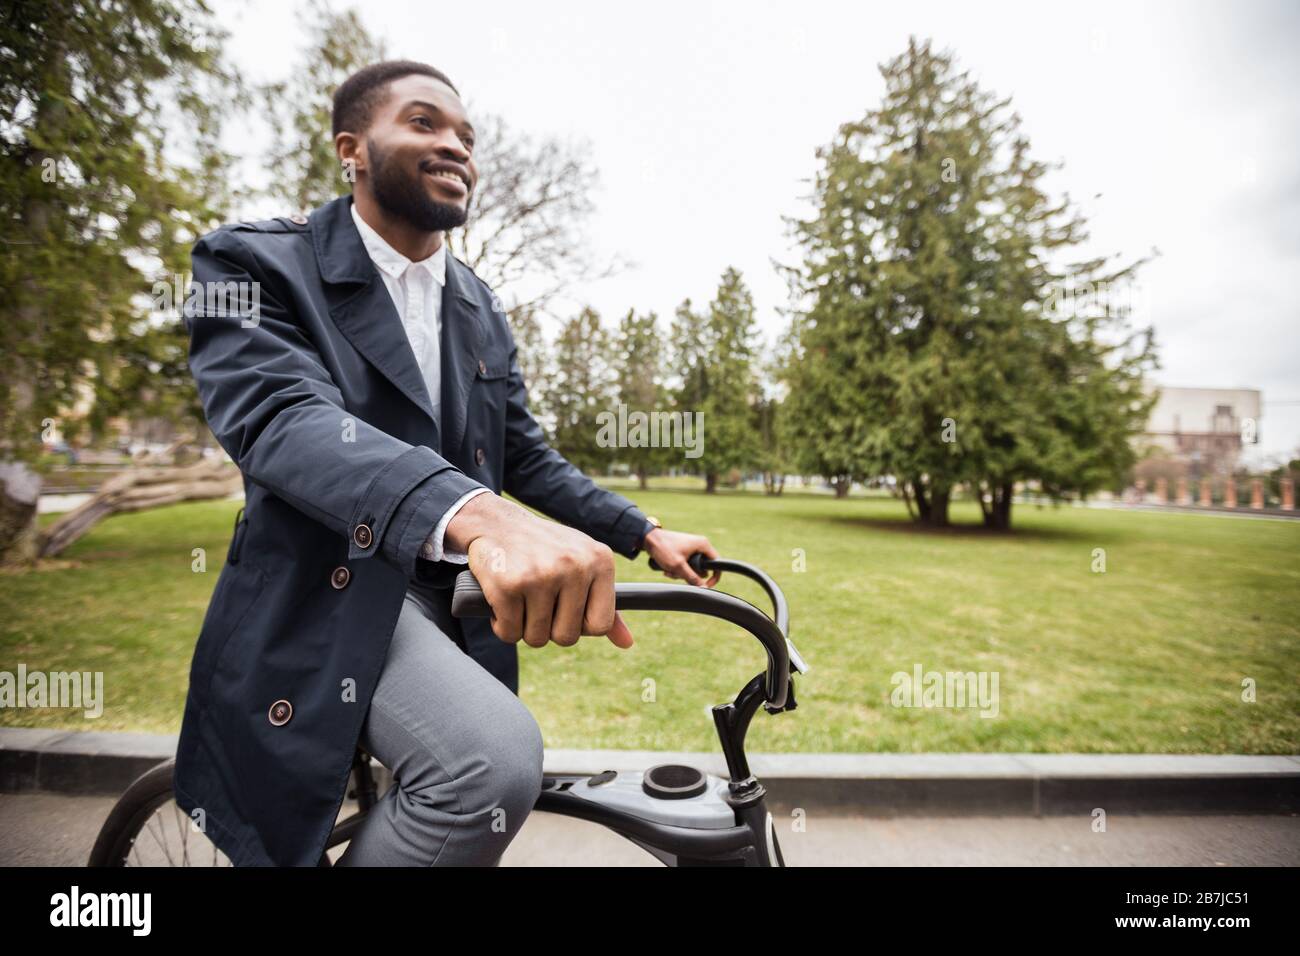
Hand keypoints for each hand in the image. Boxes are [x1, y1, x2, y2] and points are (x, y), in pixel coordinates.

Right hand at [446, 493, 633, 649]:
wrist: (496, 524)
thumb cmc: (545, 549)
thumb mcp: (582, 565)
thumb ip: (605, 604)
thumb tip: (627, 643)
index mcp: (600, 560)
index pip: (600, 624)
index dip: (579, 624)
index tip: (564, 608)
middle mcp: (575, 565)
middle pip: (567, 637)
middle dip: (548, 629)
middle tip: (537, 601)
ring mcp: (542, 575)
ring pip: (537, 638)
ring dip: (524, 627)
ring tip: (521, 597)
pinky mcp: (510, 585)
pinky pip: (509, 633)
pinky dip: (501, 625)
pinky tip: (503, 599)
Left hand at [643, 528, 720, 586]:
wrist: (648, 538)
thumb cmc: (663, 548)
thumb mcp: (678, 566)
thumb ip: (692, 578)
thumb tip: (703, 588)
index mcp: (703, 545)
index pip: (717, 564)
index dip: (714, 577)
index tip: (706, 586)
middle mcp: (700, 545)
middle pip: (702, 568)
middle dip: (690, 575)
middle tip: (678, 574)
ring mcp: (691, 548)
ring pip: (692, 568)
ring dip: (681, 573)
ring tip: (669, 570)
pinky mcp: (684, 551)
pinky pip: (685, 564)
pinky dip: (677, 569)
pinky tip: (666, 568)